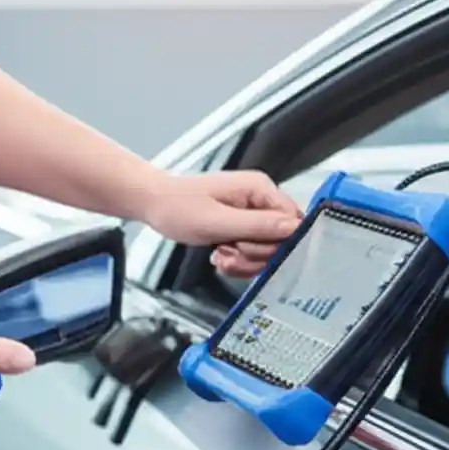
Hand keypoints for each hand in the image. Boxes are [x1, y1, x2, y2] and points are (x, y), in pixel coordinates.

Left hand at [142, 171, 302, 277]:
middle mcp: (261, 199)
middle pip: (280, 240)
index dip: (276, 243)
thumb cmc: (178, 207)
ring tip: (220, 253)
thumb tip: (294, 228)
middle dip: (253, 254)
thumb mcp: (217, 221)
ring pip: (266, 251)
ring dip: (243, 261)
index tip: (247, 248)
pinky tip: (220, 255)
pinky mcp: (243, 227)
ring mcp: (253, 214)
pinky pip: (253, 253)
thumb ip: (257, 226)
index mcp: (260, 189)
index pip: (293, 221)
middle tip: (228, 249)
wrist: (155, 204)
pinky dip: (237, 261)